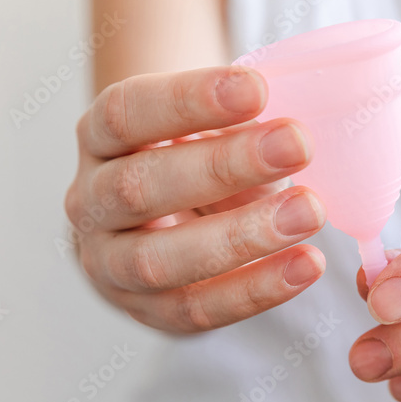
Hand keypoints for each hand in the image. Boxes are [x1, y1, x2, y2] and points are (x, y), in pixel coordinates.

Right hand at [65, 66, 326, 333]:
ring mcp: (108, 264)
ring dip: (242, 235)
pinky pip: (196, 309)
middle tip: (298, 144)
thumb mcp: (207, 133)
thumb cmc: (194, 166)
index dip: (188, 99)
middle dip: (224, 165)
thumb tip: (298, 129)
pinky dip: (256, 288)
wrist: (154, 233)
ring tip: (310, 212)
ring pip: (159, 259)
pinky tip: (306, 265)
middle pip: (140, 185)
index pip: (126, 112)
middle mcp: (90, 202)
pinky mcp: (146, 313)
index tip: (256, 88)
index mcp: (99, 139)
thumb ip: (241, 127)